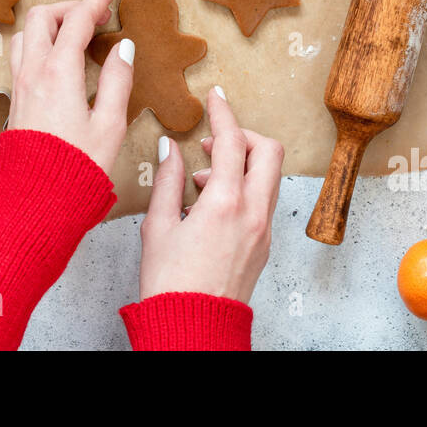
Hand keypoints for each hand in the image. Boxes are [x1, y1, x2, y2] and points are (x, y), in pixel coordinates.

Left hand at [6, 0, 134, 174]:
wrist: (34, 202)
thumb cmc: (76, 169)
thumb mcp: (110, 125)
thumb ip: (116, 81)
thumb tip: (123, 48)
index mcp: (59, 74)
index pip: (77, 20)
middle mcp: (33, 74)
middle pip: (42, 17)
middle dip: (70, 7)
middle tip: (97, 15)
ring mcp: (20, 87)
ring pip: (27, 35)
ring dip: (51, 25)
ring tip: (78, 34)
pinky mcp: (16, 102)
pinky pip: (23, 57)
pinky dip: (42, 45)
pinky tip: (61, 61)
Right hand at [138, 88, 282, 303]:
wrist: (192, 329)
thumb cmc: (170, 284)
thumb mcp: (158, 226)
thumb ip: (168, 180)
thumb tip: (169, 147)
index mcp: (225, 203)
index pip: (232, 140)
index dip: (223, 112)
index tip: (216, 97)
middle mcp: (253, 213)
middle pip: (269, 151)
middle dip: (244, 136)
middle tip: (213, 141)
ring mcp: (263, 231)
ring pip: (268, 177)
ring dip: (242, 164)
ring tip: (202, 181)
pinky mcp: (264, 246)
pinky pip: (262, 202)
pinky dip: (243, 189)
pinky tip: (210, 206)